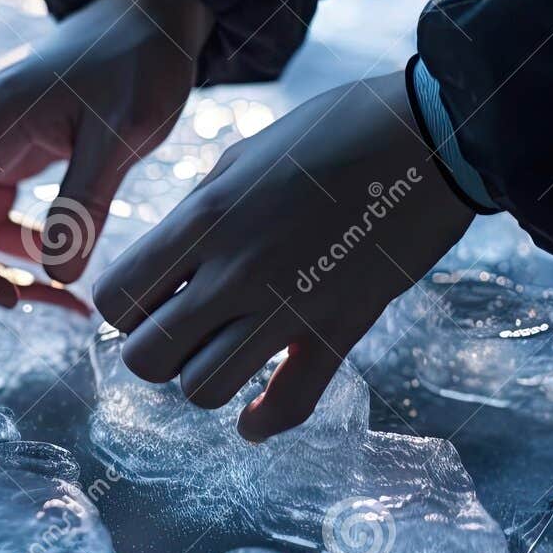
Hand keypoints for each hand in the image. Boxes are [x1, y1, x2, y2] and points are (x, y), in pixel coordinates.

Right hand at [0, 0, 212, 306]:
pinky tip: (62, 258)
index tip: (4, 296)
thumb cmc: (139, 60)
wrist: (147, 17)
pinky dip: (19, 247)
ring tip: (65, 293)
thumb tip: (58, 275)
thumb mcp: (126, 132)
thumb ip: (86, 202)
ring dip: (4, 266)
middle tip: (45, 303)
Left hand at [93, 71, 475, 440]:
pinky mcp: (340, 331)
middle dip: (152, 350)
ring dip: (203, 377)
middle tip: (180, 328)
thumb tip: (164, 266)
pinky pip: (287, 406)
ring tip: (221, 352)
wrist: (435, 136)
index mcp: (206, 219)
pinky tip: (252, 416)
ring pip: (203, 390)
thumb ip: (195, 216)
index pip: (117, 298)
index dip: (124, 306)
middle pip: (146, 359)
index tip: (150, 295)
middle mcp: (237, 271)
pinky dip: (262, 422)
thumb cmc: (334, 130)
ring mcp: (289, 307)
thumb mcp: (241, 158)